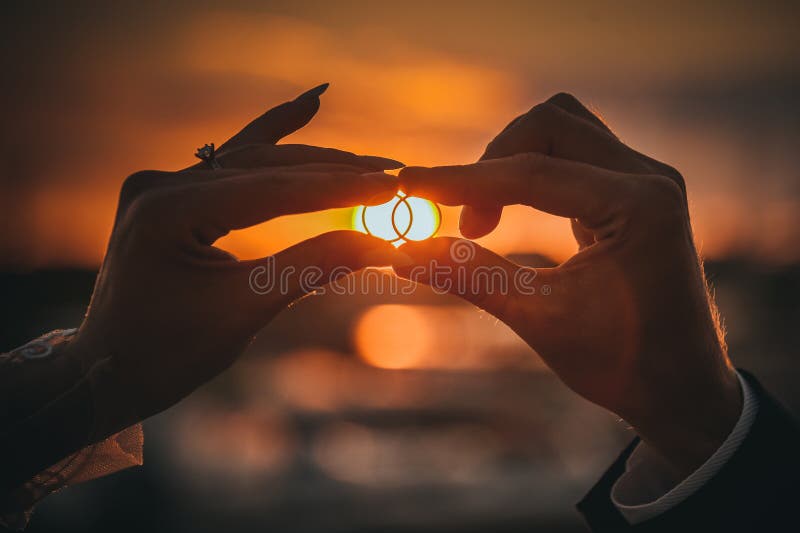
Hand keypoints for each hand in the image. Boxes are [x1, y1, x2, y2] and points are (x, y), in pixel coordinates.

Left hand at [66, 84, 401, 435]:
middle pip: (264, 166)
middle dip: (332, 171)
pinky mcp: (171, 194)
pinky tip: (306, 107)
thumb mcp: (244, 311)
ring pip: (252, 161)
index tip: (389, 186)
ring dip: (312, 161)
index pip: (270, 189)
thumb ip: (312, 268)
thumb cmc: (167, 355)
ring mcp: (162, 184)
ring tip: (367, 158)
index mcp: (167, 211)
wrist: (106, 374)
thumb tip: (381, 243)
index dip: (336, 189)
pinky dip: (271, 142)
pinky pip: (231, 166)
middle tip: (392, 172)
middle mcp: (159, 184)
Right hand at [395, 93, 741, 475]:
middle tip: (465, 222)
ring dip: (512, 159)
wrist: (682, 388)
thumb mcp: (540, 320)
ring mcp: (645, 181)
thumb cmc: (622, 363)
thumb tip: (403, 250)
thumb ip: (471, 276)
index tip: (409, 186)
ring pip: (563, 129)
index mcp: (639, 206)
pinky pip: (574, 154)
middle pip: (550, 124)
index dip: (462, 179)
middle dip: (492, 162)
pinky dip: (531, 171)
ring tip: (485, 217)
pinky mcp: (633, 191)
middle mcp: (649, 178)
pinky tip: (509, 209)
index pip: (533, 172)